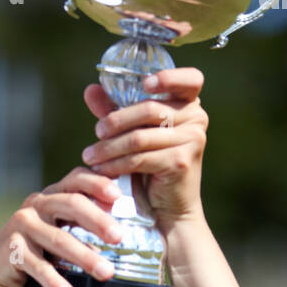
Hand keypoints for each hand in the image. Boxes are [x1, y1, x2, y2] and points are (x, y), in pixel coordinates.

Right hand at [0, 167, 123, 286]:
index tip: (118, 197)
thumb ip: (80, 226)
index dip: (98, 184)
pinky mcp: (12, 250)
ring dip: (85, 257)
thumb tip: (115, 232)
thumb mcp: (56, 232)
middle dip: (98, 220)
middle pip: (72, 204)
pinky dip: (54, 282)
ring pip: (59, 239)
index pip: (76, 180)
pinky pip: (39, 267)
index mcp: (51, 196)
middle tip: (119, 237)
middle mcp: (36, 206)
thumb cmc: (31, 250)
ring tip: (106, 272)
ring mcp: (22, 226)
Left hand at [79, 68, 207, 234]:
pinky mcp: (181, 161)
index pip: (189, 79)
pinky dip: (116, 163)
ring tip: (90, 156)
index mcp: (189, 104)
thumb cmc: (152, 168)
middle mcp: (196, 118)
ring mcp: (192, 140)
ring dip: (109, 147)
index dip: (168, 77)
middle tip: (96, 133)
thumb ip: (115, 110)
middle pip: (150, 109)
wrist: (170, 210)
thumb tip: (91, 89)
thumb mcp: (134, 133)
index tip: (144, 84)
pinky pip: (140, 158)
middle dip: (116, 121)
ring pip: (140, 137)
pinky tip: (101, 169)